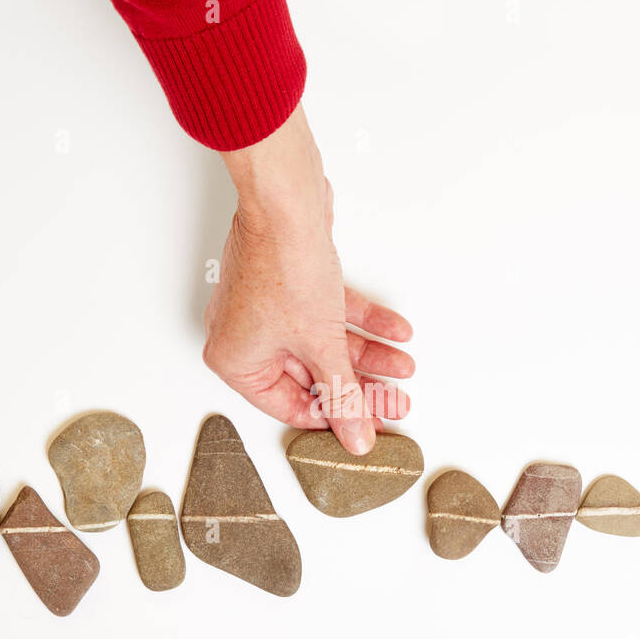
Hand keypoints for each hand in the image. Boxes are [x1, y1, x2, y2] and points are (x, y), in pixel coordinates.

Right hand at [203, 106, 412, 455]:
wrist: (287, 201)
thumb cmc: (283, 264)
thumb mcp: (322, 346)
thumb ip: (343, 396)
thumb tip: (356, 437)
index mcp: (235, 361)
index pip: (291, 408)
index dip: (337, 419)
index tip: (371, 425)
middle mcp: (244, 337)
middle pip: (311, 376)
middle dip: (361, 385)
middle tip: (396, 399)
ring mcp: (265, 309)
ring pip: (323, 344)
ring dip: (367, 354)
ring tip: (403, 364)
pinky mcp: (288, 283)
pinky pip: (327, 314)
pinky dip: (361, 321)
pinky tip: (395, 331)